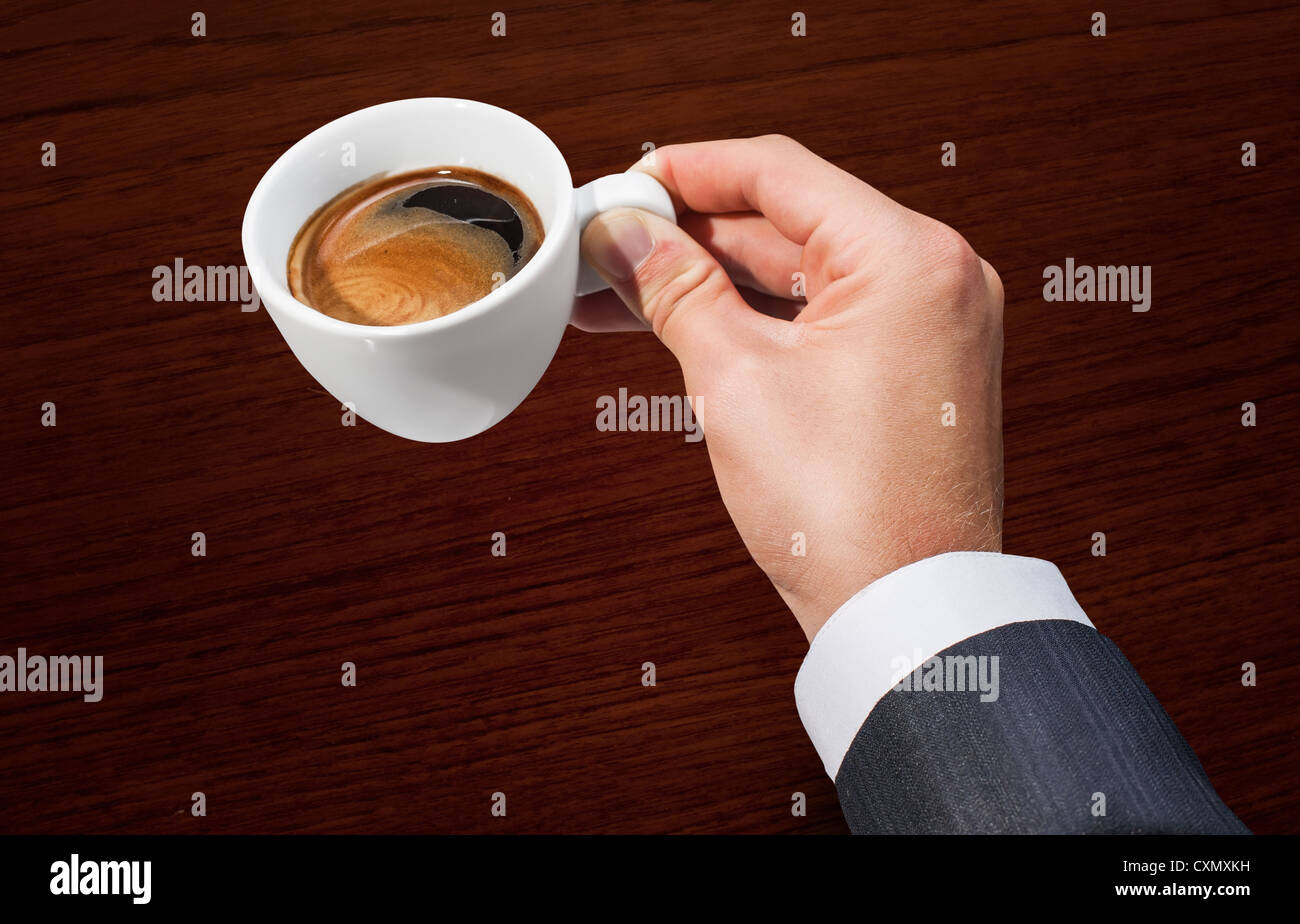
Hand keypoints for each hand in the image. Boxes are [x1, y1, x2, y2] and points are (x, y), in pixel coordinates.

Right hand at [575, 136, 1003, 640]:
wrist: (903, 612)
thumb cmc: (847, 514)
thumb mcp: (735, 380)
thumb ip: (676, 290)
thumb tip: (626, 239)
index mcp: (909, 258)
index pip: (778, 172)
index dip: (687, 171)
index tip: (626, 183)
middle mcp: (935, 278)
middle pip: (788, 220)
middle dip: (690, 233)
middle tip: (611, 244)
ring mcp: (930, 325)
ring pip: (800, 272)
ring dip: (714, 278)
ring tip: (627, 288)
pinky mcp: (914, 368)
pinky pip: (824, 316)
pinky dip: (757, 317)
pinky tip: (686, 320)